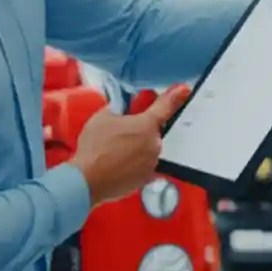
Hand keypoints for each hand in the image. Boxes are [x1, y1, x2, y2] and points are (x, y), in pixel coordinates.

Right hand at [69, 84, 189, 206]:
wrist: (87, 180)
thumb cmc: (95, 148)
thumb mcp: (102, 117)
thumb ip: (118, 108)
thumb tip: (121, 108)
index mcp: (147, 125)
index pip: (165, 106)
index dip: (174, 95)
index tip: (184, 89)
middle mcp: (154, 144)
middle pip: (151, 131)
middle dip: (138, 130)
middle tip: (119, 134)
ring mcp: (151, 163)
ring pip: (147, 149)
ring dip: (135, 148)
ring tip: (113, 152)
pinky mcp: (145, 179)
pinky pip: (142, 165)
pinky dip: (132, 164)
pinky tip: (116, 164)